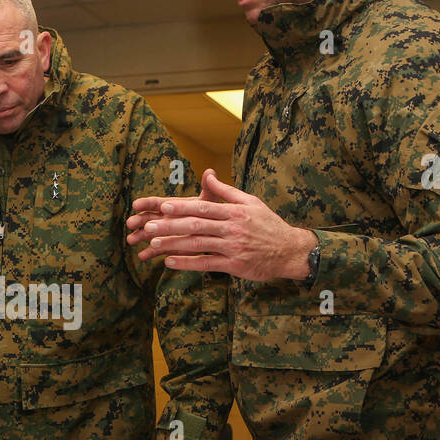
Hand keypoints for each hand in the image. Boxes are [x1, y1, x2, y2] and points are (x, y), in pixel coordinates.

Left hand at [127, 169, 314, 280]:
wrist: (289, 250)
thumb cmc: (268, 224)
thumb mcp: (251, 202)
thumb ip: (227, 191)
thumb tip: (208, 175)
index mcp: (235, 212)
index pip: (204, 208)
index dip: (182, 208)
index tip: (163, 207)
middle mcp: (232, 228)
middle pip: (196, 226)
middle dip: (171, 226)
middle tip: (149, 226)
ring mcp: (232, 247)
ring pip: (198, 245)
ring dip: (174, 244)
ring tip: (154, 243)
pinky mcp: (234, 265)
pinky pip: (206, 264)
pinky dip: (187, 263)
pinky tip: (170, 262)